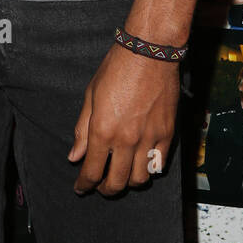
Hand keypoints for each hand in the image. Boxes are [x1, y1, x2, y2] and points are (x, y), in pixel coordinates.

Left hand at [68, 43, 178, 193]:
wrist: (149, 53)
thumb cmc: (115, 69)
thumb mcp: (91, 96)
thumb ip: (82, 130)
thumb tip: (74, 156)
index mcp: (103, 130)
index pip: (92, 171)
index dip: (84, 184)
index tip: (81, 187)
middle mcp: (126, 140)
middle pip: (117, 182)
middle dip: (105, 189)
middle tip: (100, 186)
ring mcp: (149, 139)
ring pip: (140, 179)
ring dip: (128, 182)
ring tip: (121, 175)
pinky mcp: (168, 134)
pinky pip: (159, 165)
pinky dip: (149, 170)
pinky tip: (141, 164)